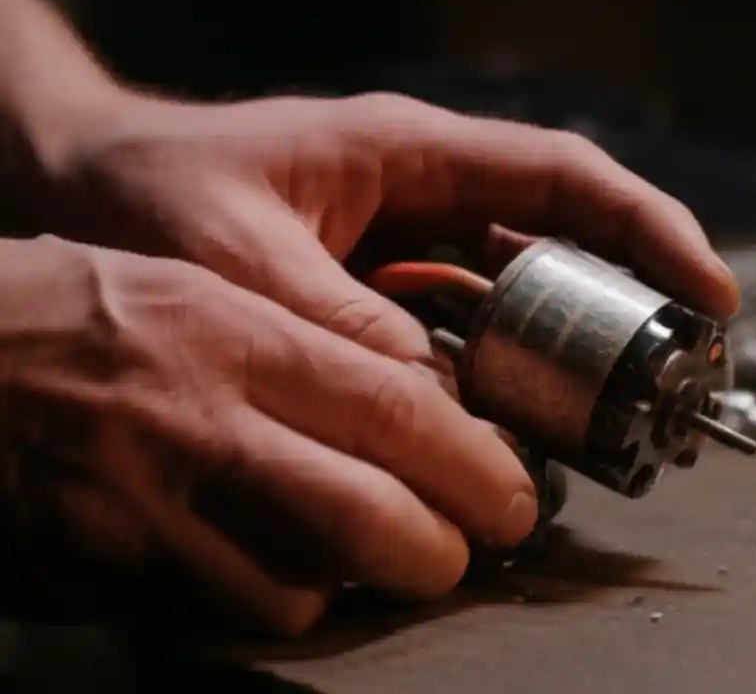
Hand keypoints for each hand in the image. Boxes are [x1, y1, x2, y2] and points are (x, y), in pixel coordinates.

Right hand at [0, 235, 535, 633]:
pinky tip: (267, 571)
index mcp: (238, 338)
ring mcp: (148, 511)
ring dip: (349, 590)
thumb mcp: (207, 290)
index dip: (476, 467)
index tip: (516, 499)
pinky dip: (264, 606)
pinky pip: (217, 619)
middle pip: (372, 520)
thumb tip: (420, 407)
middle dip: (440, 553)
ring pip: (301, 594)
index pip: (396, 411)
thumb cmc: (85, 310)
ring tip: (360, 561)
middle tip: (464, 551)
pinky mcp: (103, 572)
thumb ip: (313, 344)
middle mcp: (204, 427)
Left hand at [28, 91, 739, 361]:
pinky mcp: (385, 302)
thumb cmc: (149, 188)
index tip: (710, 290)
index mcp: (412, 152)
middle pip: (561, 247)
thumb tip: (430, 399)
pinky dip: (494, 387)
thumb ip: (331, 320)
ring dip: (565, 362)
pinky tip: (504, 434)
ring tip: (602, 427)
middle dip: (627, 311)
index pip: (561, 179)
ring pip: (522, 303)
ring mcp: (411, 252)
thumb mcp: (235, 251)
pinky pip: (465, 343)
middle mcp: (428, 200)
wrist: (81, 192)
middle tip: (671, 384)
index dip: (649, 230)